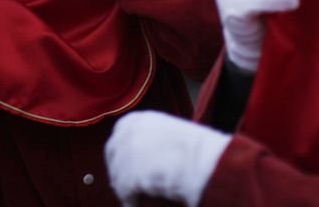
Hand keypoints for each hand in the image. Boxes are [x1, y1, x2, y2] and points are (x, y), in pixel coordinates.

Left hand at [105, 111, 229, 206]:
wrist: (204, 161)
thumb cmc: (196, 150)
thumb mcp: (167, 132)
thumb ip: (148, 140)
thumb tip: (137, 160)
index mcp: (137, 119)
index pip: (118, 136)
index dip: (121, 155)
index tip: (125, 168)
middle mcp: (127, 132)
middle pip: (113, 156)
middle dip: (119, 172)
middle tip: (128, 188)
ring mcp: (126, 152)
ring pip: (118, 176)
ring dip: (127, 189)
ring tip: (140, 197)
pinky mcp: (128, 174)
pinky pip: (124, 192)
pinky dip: (131, 200)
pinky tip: (138, 204)